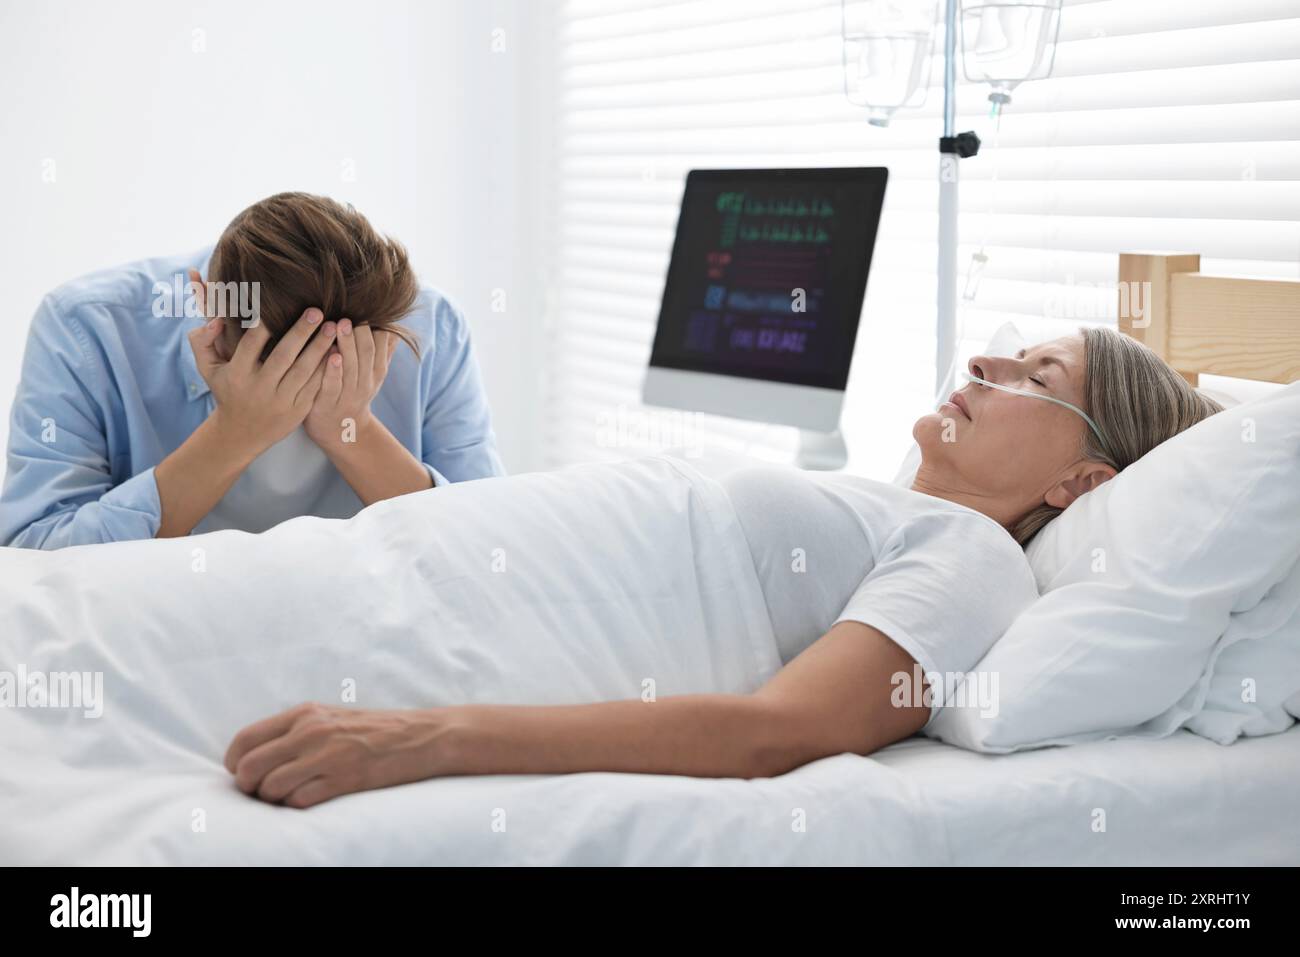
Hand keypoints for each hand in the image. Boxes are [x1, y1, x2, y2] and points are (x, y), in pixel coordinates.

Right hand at [187, 289, 336, 461]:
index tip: (276, 305)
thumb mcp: (208, 369)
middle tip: (317, 311)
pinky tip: (337, 351)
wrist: (241, 433)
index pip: (251, 345)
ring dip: (320, 348)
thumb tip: (216, 321)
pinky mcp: (298, 410)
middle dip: (301, 332)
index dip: (263, 327)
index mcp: (238, 374)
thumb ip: (202, 341)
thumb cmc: (227, 391)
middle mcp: (260, 388)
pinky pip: (315, 386)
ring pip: (304, 371)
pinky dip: (327, 369)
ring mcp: (281, 400)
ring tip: (333, 327)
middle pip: (283, 356)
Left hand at [224, 702, 449, 807]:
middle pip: (250, 767)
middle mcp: (311, 731)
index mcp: (305, 713)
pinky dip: (298, 805)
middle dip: (249, 787)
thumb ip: (295, 729)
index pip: (245, 739)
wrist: (423, 736)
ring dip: (275, 799)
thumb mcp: (331, 716)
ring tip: (293, 795)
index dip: (235, 763)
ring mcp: (327, 755)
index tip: (245, 774)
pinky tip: (313, 798)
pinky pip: (299, 802)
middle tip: (263, 792)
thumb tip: (257, 755)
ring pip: (271, 788)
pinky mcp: (344, 779)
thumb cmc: (375, 729)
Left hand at [302, 318, 397, 449]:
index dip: (375, 329)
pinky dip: (333, 370)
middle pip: (367, 354)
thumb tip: (395, 329)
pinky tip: (331, 356)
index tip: (366, 312)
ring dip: (346, 345)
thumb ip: (382, 353)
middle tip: (349, 315)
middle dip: (359, 334)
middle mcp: (366, 382)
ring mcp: (348, 394)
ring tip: (339, 325)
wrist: (340, 431)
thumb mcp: (372, 375)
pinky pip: (333, 385)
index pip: (380, 346)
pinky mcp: (329, 403)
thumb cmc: (352, 393)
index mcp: (376, 372)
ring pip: (351, 367)